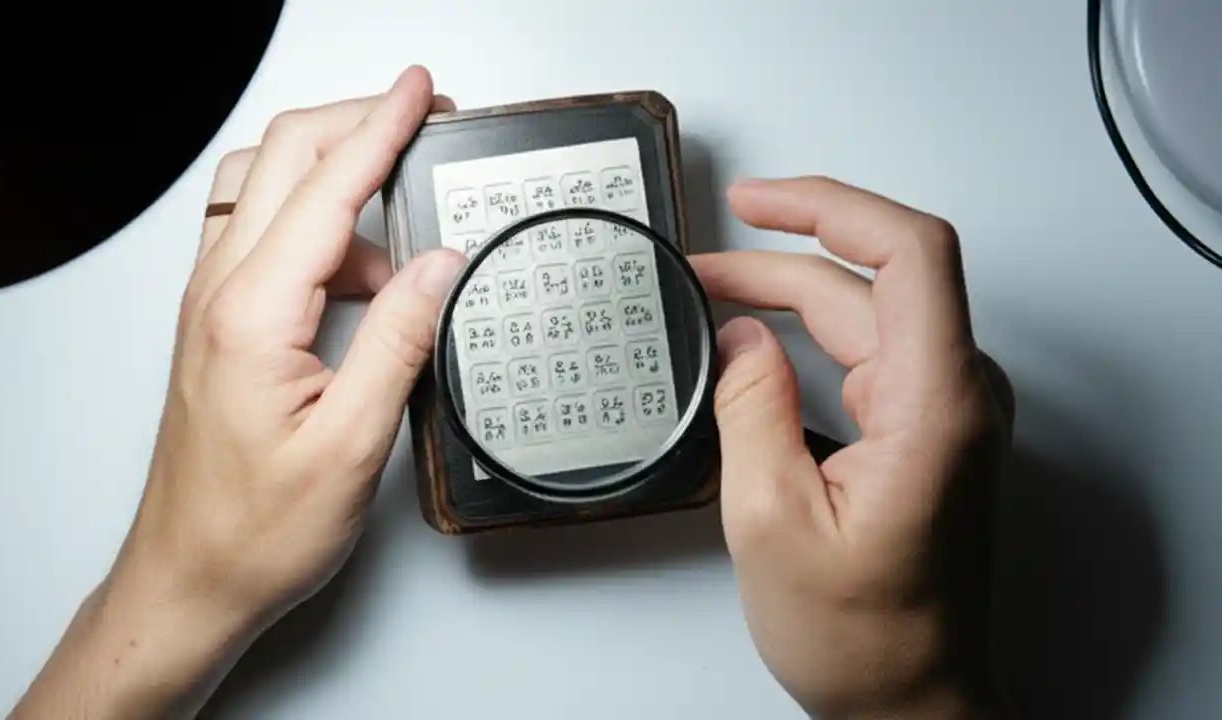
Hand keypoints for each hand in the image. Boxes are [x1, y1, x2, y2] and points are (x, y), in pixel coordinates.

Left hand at [11, 66, 464, 719]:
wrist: (190, 576)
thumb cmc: (256, 529)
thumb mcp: (352, 443)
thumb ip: (400, 340)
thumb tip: (441, 265)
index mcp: (251, 312)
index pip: (327, 188)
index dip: (381, 129)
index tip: (424, 94)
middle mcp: (219, 293)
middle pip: (284, 160)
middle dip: (356, 123)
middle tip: (422, 119)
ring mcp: (211, 304)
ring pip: (270, 192)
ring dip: (336, 176)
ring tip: (406, 217)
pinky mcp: (219, 323)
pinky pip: (267, 239)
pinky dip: (322, 229)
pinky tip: (368, 277)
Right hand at [691, 178, 1014, 718]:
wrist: (912, 696)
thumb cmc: (866, 637)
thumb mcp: (772, 521)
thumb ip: (750, 410)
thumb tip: (740, 335)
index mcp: (934, 408)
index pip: (909, 254)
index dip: (831, 207)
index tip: (759, 201)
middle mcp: (955, 397)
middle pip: (871, 283)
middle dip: (779, 261)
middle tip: (700, 268)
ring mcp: (945, 411)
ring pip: (867, 315)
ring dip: (792, 294)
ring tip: (716, 292)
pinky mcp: (926, 429)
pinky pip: (869, 354)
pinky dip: (811, 334)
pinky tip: (762, 335)